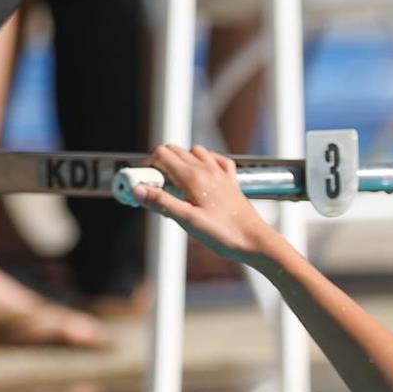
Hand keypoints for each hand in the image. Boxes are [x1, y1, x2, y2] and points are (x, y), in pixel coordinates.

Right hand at [132, 144, 278, 263]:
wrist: (255, 240)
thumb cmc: (223, 234)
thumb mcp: (187, 221)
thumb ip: (162, 203)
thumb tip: (137, 190)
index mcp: (193, 177)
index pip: (162, 154)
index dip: (148, 165)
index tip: (143, 182)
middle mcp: (207, 169)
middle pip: (175, 150)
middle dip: (160, 163)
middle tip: (155, 187)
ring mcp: (221, 173)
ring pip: (195, 151)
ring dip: (182, 160)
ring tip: (176, 183)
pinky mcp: (232, 181)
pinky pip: (217, 160)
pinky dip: (206, 161)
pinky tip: (203, 174)